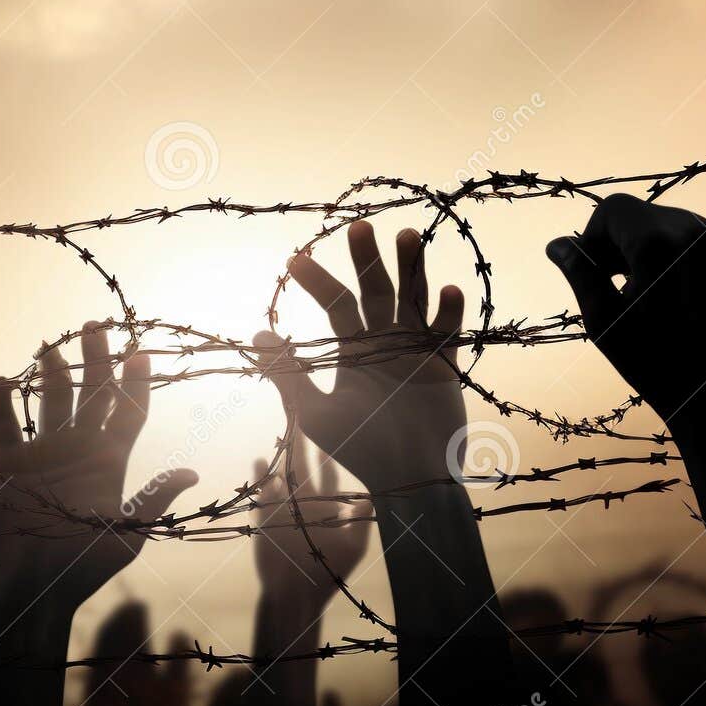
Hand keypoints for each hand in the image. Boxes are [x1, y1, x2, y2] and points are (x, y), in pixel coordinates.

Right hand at [0, 321, 196, 610]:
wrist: (30, 589)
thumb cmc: (81, 568)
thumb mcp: (125, 534)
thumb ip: (153, 499)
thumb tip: (192, 472)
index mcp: (110, 462)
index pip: (129, 412)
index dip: (137, 382)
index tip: (141, 351)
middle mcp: (78, 449)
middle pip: (90, 394)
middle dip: (94, 360)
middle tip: (94, 326)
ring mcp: (43, 453)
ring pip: (48, 400)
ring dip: (50, 372)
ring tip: (49, 345)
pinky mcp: (9, 463)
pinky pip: (5, 424)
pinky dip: (2, 402)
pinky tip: (2, 379)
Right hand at [252, 444, 369, 606]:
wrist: (296, 595)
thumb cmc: (328, 573)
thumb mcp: (355, 547)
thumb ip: (362, 520)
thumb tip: (370, 493)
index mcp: (326, 507)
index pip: (328, 475)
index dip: (328, 455)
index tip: (329, 432)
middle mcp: (305, 504)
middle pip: (303, 468)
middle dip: (302, 445)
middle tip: (300, 418)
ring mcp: (284, 509)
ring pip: (282, 475)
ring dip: (281, 456)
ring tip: (282, 434)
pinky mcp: (265, 517)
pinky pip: (262, 491)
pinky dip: (261, 476)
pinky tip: (261, 459)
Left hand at [254, 222, 463, 492]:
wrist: (407, 479)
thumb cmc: (358, 449)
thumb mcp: (314, 413)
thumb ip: (287, 375)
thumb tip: (256, 335)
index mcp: (351, 349)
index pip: (334, 302)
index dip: (317, 280)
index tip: (295, 258)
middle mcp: (383, 341)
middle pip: (375, 289)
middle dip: (368, 259)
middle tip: (358, 227)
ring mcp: (416, 348)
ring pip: (414, 297)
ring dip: (412, 267)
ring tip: (408, 234)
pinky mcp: (447, 363)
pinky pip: (449, 331)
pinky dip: (449, 312)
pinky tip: (447, 291)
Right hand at [546, 194, 705, 434]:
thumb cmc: (655, 365)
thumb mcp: (604, 320)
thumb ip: (580, 272)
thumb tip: (559, 244)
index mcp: (659, 242)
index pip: (613, 210)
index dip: (594, 237)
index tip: (595, 271)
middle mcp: (698, 228)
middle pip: (644, 216)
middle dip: (624, 245)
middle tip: (619, 288)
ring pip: (674, 225)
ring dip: (655, 250)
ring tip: (653, 295)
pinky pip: (703, 238)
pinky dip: (685, 255)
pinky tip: (682, 293)